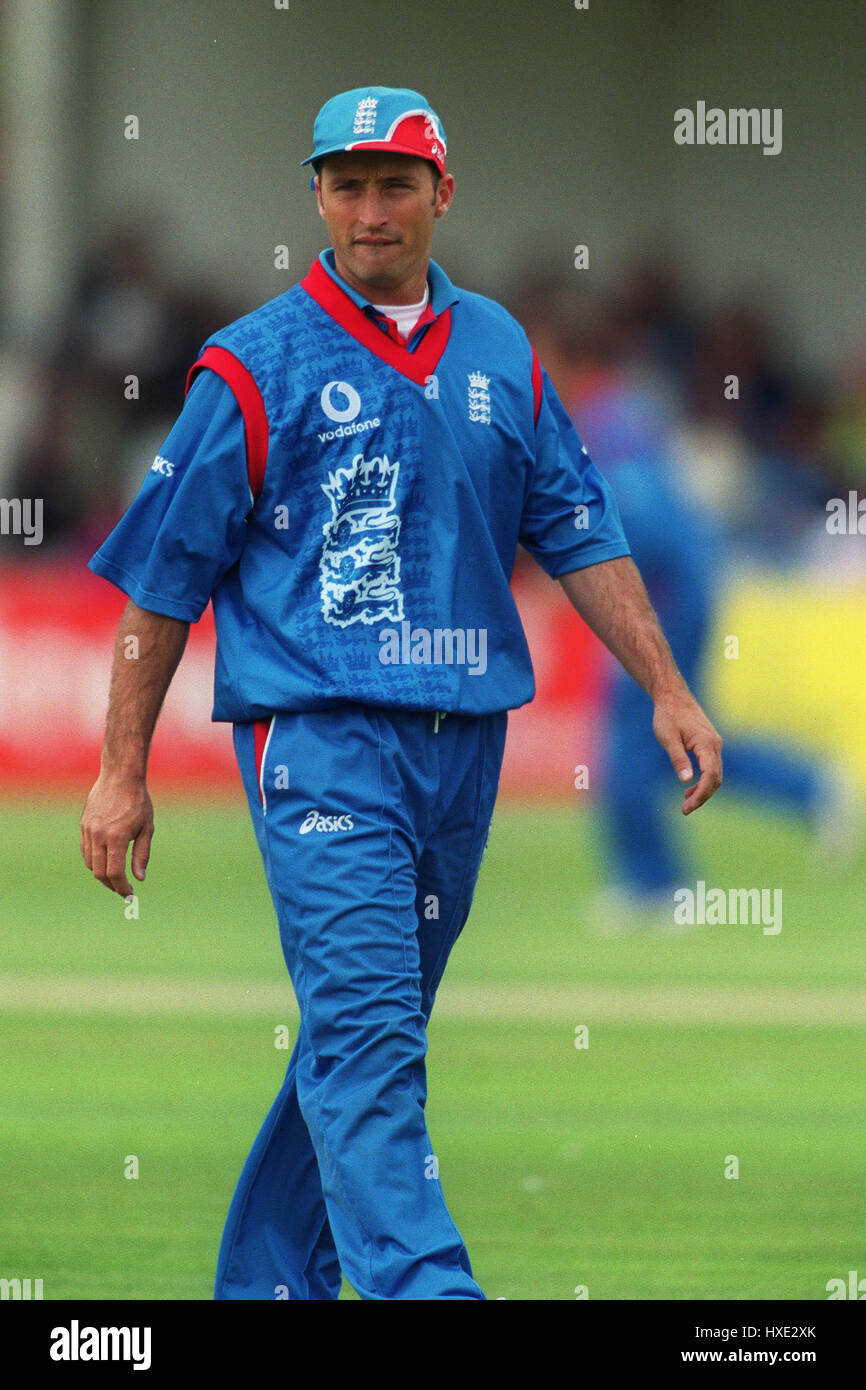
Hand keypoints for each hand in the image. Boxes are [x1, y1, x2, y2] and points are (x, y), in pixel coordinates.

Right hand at [81, 773, 153, 895]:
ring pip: (90, 863)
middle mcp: (98, 835)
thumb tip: (139, 878)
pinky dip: (94, 861)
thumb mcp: (147, 828)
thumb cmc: (138, 802)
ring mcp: (88, 830)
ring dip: (101, 875)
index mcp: (116, 837)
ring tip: (115, 879)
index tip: (130, 894)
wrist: (119, 776)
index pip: (115, 873)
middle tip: (123, 890)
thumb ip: (141, 855)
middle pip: (99, 873)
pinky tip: (106, 863)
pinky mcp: (83, 825)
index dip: (122, 888)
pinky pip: (86, 851)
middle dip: (112, 885)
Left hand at [652, 690, 722, 814]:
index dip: (701, 795)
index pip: (710, 776)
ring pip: (715, 774)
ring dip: (703, 790)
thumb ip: (678, 759)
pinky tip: (689, 786)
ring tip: (686, 802)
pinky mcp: (710, 744)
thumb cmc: (668, 716)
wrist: (673, 696)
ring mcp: (714, 744)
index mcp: (707, 744)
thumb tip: (686, 781)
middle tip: (685, 810)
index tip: (687, 807)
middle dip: (702, 796)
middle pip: (716, 779)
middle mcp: (715, 745)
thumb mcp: (668, 738)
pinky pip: (711, 767)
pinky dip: (703, 780)